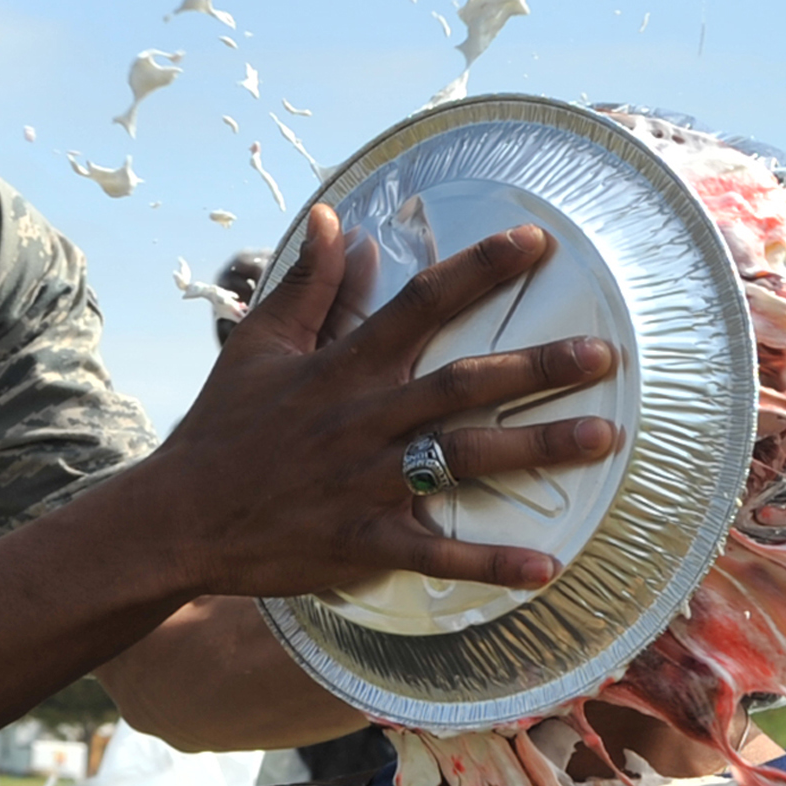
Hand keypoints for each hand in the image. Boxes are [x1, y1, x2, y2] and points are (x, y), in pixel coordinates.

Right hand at [145, 205, 616, 598]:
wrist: (180, 517)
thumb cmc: (224, 428)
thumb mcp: (259, 346)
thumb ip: (310, 284)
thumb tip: (341, 219)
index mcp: (343, 367)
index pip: (419, 303)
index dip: (479, 270)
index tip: (536, 242)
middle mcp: (363, 419)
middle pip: (462, 384)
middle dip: (536, 367)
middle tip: (605, 354)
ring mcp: (365, 483)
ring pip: (464, 460)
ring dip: (536, 449)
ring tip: (603, 438)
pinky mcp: (362, 542)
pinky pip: (437, 553)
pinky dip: (491, 562)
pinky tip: (547, 566)